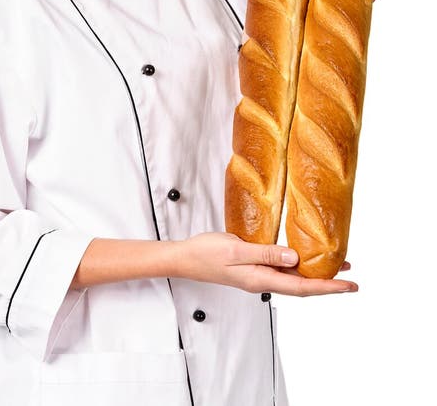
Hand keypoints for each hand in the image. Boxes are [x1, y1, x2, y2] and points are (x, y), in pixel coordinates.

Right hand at [177, 232, 357, 296]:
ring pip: (293, 278)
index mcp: (261, 279)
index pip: (302, 286)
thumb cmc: (206, 253)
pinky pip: (281, 271)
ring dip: (315, 274)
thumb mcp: (236, 248)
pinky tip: (302, 259)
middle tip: (350, 278)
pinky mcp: (252, 268)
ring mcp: (257, 276)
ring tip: (334, 266)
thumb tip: (295, 259)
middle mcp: (263, 281)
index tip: (348, 285)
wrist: (185, 258)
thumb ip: (266, 253)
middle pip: (302, 285)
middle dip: (328, 283)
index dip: (328, 287)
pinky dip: (298, 267)